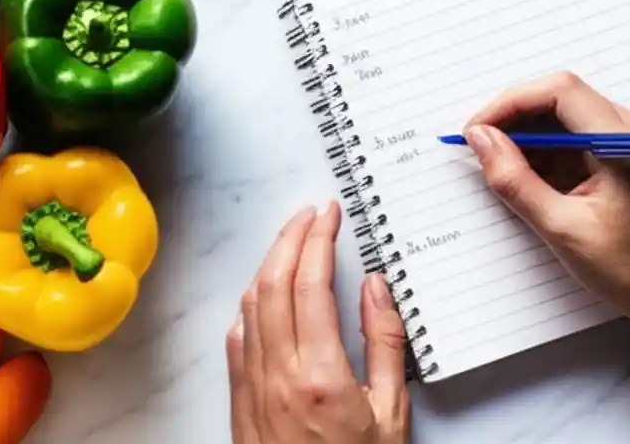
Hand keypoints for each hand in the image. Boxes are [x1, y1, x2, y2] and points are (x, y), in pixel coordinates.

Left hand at [226, 201, 409, 443]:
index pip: (309, 284)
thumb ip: (385, 345)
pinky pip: (237, 337)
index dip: (317, 239)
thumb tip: (375, 286)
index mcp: (320, 375)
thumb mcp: (392, 415)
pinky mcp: (238, 398)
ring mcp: (252, 385)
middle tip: (310, 214)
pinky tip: (263, 294)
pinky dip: (250, 303)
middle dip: (290, 237)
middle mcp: (278, 374)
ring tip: (290, 240)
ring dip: (267, 263)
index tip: (328, 214)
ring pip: (249, 304)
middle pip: (272, 283)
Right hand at [465, 71, 629, 330]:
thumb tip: (480, 140)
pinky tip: (532, 181)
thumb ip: (514, 180)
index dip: (509, 103)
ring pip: (566, 118)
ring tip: (505, 172)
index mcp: (627, 143)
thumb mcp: (561, 228)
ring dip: (529, 139)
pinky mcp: (629, 156)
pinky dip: (548, 154)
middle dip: (515, 120)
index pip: (560, 92)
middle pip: (561, 100)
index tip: (478, 129)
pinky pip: (578, 138)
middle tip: (481, 149)